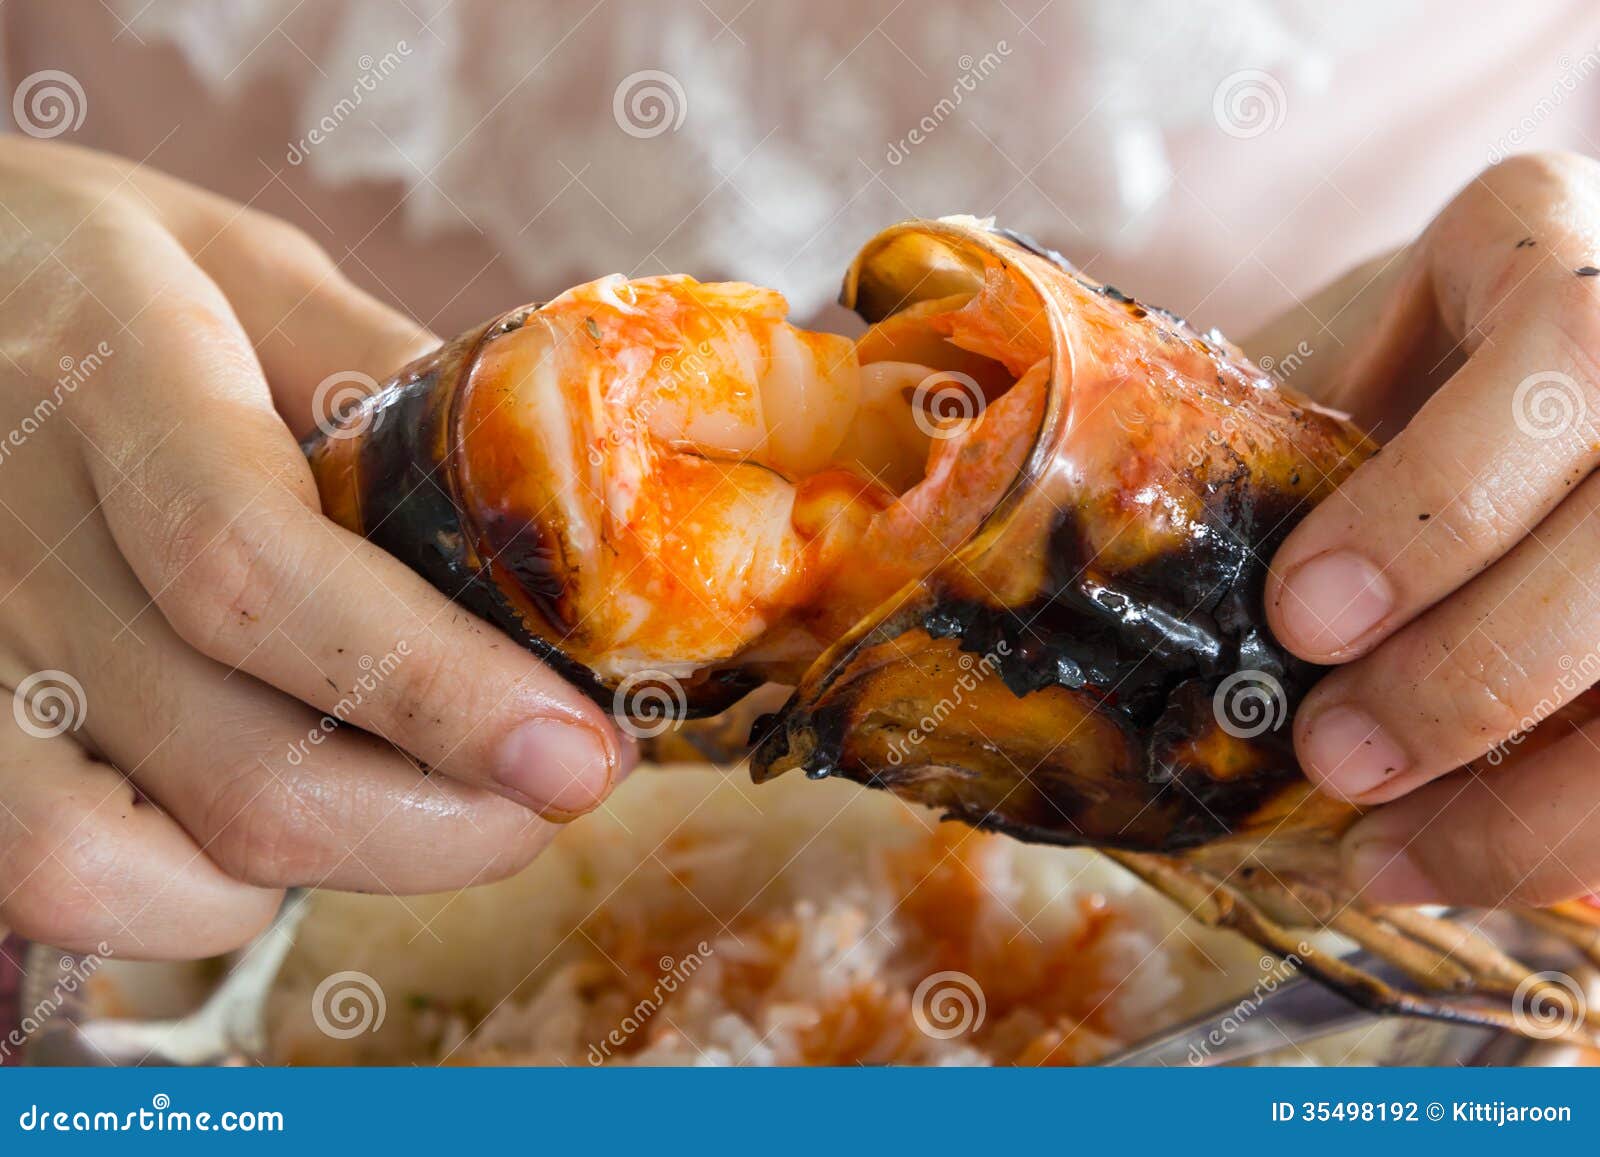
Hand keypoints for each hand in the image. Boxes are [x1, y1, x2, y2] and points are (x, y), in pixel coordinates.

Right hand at [0, 140, 626, 958]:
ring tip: (423, 805)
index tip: (579, 750)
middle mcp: (9, 531)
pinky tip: (266, 831)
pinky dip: (184, 902)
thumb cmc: (93, 279)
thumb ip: (385, 378)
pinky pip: (45, 883)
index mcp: (117, 377)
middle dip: (445, 826)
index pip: (259, 567)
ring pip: (119, 868)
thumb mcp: (248, 270)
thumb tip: (548, 512)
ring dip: (325, 871)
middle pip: (234, 767)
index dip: (437, 687)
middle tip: (554, 787)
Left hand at [1258, 152, 1599, 908]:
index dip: (1437, 511)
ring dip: (1544, 794)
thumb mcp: (1329, 359)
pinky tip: (1474, 862)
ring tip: (1395, 855)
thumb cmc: (1378, 361)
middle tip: (1336, 757)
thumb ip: (1280, 442)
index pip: (1560, 358)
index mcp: (1555, 238)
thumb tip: (1132, 579)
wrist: (1484, 355)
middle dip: (1479, 669)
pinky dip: (1574, 827)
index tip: (1303, 620)